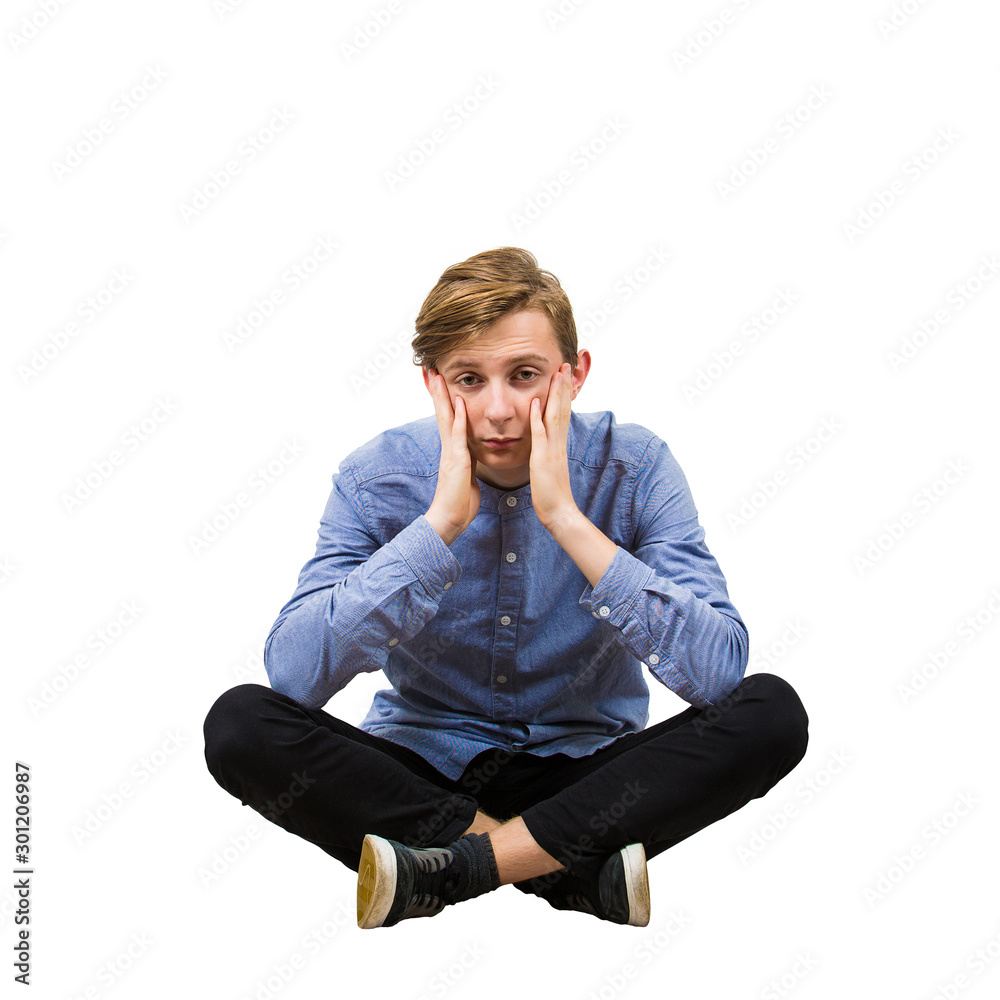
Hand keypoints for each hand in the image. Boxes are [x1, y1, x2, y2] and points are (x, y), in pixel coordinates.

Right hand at [424, 371, 480, 543]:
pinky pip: (457, 435)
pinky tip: (458, 402)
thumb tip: (471, 457)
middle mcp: (448, 448)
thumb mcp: (467, 477)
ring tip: (436, 375)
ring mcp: (450, 453)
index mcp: (453, 451)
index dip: (444, 401)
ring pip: (445, 418)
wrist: (449, 520)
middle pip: (441, 413)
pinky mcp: (456, 462)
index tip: (440, 382)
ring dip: (442, 396)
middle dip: (436, 391)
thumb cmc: (459, 503)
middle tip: (431, 369)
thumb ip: (468, 464)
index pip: (447, 420)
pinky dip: (458, 417)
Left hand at [529, 362, 579, 532]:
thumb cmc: (551, 493)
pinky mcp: (542, 460)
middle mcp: (557, 443)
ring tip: (557, 373)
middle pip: (562, 409)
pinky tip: (534, 403)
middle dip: (563, 386)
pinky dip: (537, 418)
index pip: (562, 413)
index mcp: (558, 445)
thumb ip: (549, 452)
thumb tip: (548, 442)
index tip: (563, 375)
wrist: (559, 512)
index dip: (563, 394)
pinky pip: (540, 435)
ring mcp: (551, 450)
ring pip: (555, 416)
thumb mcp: (550, 467)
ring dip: (555, 394)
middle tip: (565, 364)